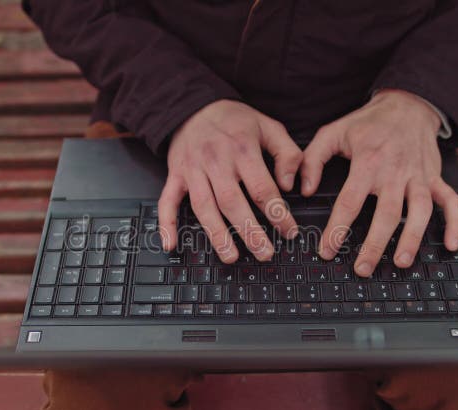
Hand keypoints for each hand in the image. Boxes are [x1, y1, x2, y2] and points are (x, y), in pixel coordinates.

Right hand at [159, 100, 302, 262]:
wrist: (194, 105)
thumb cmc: (233, 120)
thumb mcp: (269, 126)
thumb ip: (287, 153)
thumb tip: (290, 185)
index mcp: (242, 149)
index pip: (263, 189)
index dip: (278, 214)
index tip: (289, 231)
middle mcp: (216, 162)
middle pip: (233, 203)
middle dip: (250, 232)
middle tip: (265, 253)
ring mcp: (193, 171)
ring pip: (204, 207)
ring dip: (217, 235)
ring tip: (231, 256)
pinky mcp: (176, 176)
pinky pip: (167, 201)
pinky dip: (167, 223)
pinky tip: (171, 243)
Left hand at [300, 89, 457, 276]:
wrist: (407, 104)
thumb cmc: (368, 123)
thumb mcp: (332, 132)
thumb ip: (312, 159)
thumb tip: (303, 189)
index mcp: (368, 162)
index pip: (349, 202)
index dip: (337, 229)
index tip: (327, 251)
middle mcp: (395, 172)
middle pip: (387, 214)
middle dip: (374, 245)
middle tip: (362, 269)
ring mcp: (419, 176)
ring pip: (420, 212)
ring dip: (413, 238)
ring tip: (401, 262)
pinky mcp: (435, 178)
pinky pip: (452, 202)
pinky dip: (455, 223)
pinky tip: (450, 245)